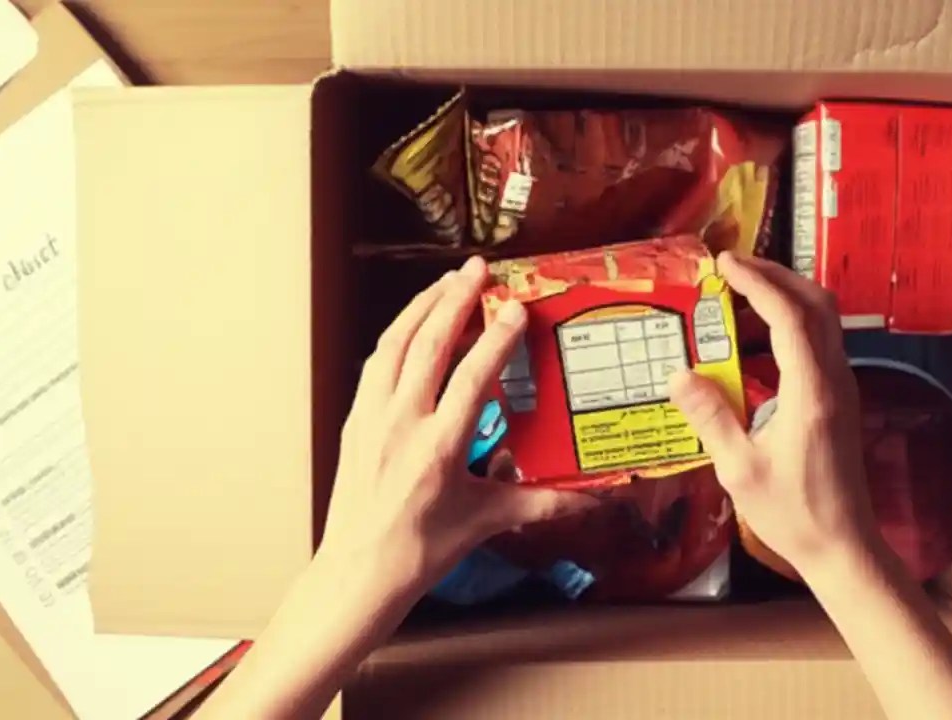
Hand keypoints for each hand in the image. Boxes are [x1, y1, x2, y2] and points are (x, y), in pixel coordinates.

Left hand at [316, 256, 596, 608]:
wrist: (360, 572)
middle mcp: (400, 425)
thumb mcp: (488, 521)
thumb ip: (544, 502)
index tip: (514, 307)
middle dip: (454, 300)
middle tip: (478, 270)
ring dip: (420, 308)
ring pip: (394, 346)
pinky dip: (397, 336)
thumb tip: (596, 498)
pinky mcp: (354, 421)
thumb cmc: (423, 550)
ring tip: (447, 282)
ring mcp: (371, 419)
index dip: (495, 339)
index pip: (470, 379)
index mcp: (438, 449)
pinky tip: (413, 325)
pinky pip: (376, 365)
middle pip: (427, 346)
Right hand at [669, 254, 875, 577]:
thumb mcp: (739, 471)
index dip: (758, 282)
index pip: (790, 318)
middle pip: (816, 304)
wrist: (843, 546)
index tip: (724, 263)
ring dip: (784, 295)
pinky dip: (789, 323)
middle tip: (731, 266)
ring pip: (822, 320)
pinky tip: (754, 337)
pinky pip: (818, 342)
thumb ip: (711, 419)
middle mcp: (835, 381)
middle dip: (774, 275)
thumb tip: (679, 376)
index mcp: (812, 394)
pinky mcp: (839, 399)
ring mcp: (842, 388)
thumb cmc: (793, 514)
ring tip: (739, 292)